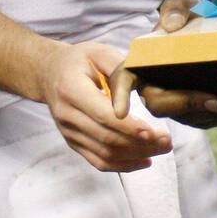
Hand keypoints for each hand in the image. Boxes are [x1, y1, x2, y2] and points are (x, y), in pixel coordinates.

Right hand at [34, 40, 170, 172]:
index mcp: (72, 89)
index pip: (102, 114)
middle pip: (106, 137)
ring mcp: (69, 132)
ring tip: (162, 149)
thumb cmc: (79, 60)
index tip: (151, 131)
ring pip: (104, 152)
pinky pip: (98, 160)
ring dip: (136, 155)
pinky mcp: (74, 142)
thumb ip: (120, 69)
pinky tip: (145, 160)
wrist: (49, 73)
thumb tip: (140, 90)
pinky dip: (123, 165)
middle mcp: (67, 115)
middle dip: (139, 143)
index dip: (127, 126)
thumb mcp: (99, 52)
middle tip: (167, 141)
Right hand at [105, 0, 216, 128]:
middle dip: (187, 103)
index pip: (123, 78)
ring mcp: (172, 99)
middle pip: (159, 103)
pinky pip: (201, 119)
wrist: (216, 29)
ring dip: (209, 115)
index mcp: (143, 60)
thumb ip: (176, 9)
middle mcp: (153, 84)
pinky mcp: (191, 109)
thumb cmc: (192, 16)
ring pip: (183, 116)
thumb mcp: (185, 5)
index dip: (119, 95)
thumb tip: (171, 25)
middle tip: (216, 101)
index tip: (120, 112)